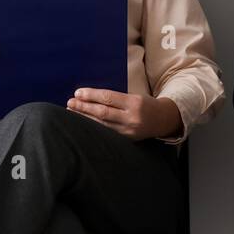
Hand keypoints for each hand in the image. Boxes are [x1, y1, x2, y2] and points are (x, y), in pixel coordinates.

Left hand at [67, 90, 182, 140]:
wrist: (162, 120)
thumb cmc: (145, 104)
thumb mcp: (134, 96)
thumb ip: (115, 98)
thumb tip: (90, 97)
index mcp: (134, 103)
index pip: (108, 98)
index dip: (91, 95)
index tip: (78, 93)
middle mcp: (131, 118)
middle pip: (103, 112)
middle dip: (84, 107)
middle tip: (70, 103)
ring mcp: (129, 131)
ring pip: (102, 124)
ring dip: (85, 118)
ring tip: (72, 112)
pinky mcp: (127, 140)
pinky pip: (106, 133)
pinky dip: (93, 127)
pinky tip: (83, 124)